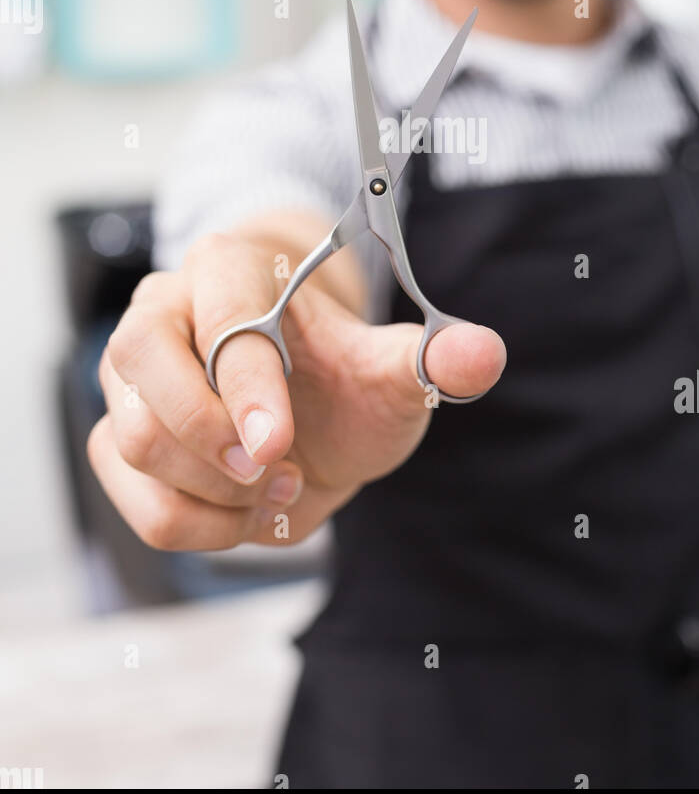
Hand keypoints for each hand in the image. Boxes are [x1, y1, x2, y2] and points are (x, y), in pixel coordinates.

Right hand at [88, 229, 505, 550]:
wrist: (315, 413)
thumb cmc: (344, 376)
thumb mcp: (394, 368)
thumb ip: (434, 359)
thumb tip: (484, 353)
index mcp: (228, 269)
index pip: (216, 314)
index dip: (245, 383)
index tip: (280, 445)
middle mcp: (161, 310)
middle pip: (140, 366)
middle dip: (210, 437)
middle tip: (280, 467)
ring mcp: (129, 379)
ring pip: (133, 440)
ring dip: (214, 489)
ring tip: (281, 485)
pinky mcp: (118, 439)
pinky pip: (135, 499)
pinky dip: (197, 524)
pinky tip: (247, 511)